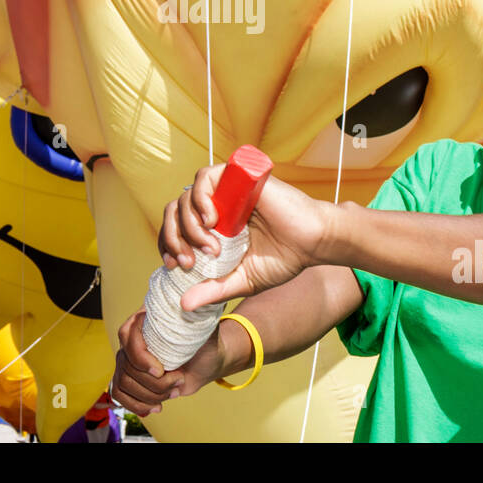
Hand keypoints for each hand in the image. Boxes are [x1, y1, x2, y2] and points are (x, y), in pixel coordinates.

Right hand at [111, 310, 223, 416]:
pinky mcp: (129, 377)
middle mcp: (131, 339)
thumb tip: (195, 303)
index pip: (128, 338)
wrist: (205, 363)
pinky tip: (156, 407)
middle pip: (127, 367)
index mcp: (145, 319)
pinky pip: (120, 394)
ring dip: (152, 395)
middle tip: (179, 380)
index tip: (160, 370)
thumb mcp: (205, 328)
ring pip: (125, 384)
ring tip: (174, 391)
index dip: (141, 358)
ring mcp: (128, 360)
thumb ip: (200, 315)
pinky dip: (137, 405)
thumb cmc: (205, 343)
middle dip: (155, 383)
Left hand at [161, 165, 331, 309]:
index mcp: (214, 228)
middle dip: (173, 238)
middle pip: (175, 211)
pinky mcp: (238, 178)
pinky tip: (211, 220)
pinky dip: (200, 198)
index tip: (175, 265)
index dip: (168, 244)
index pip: (176, 228)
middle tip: (188, 261)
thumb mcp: (242, 281)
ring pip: (186, 196)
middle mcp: (217, 207)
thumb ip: (214, 290)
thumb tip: (183, 304)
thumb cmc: (284, 258)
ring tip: (210, 245)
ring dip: (189, 225)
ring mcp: (226, 192)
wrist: (313, 242)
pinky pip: (206, 178)